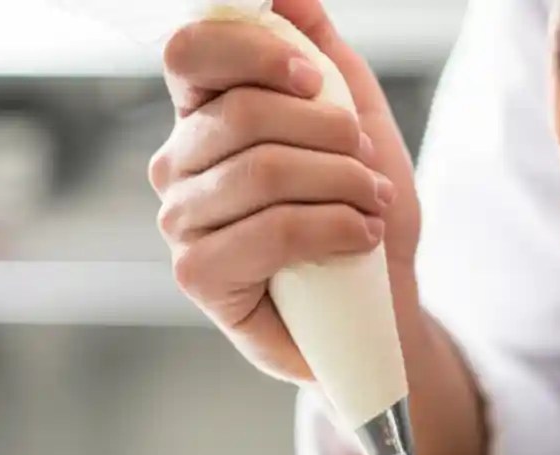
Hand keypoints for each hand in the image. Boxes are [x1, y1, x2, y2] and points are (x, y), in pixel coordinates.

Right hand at [149, 0, 421, 381]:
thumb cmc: (360, 211)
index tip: (312, 78)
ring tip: (373, 203)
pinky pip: (271, 231)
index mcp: (206, 115)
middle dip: (330, 134)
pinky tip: (361, 237)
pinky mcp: (199, 274)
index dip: (254, 51)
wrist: (379, 300)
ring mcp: (182, 220)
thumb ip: (319, 49)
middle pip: (243, 113)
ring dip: (343, 184)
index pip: (191, 51)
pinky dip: (334, 228)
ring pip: (263, 172)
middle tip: (366, 163)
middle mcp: (180, 162)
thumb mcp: (355, 117)